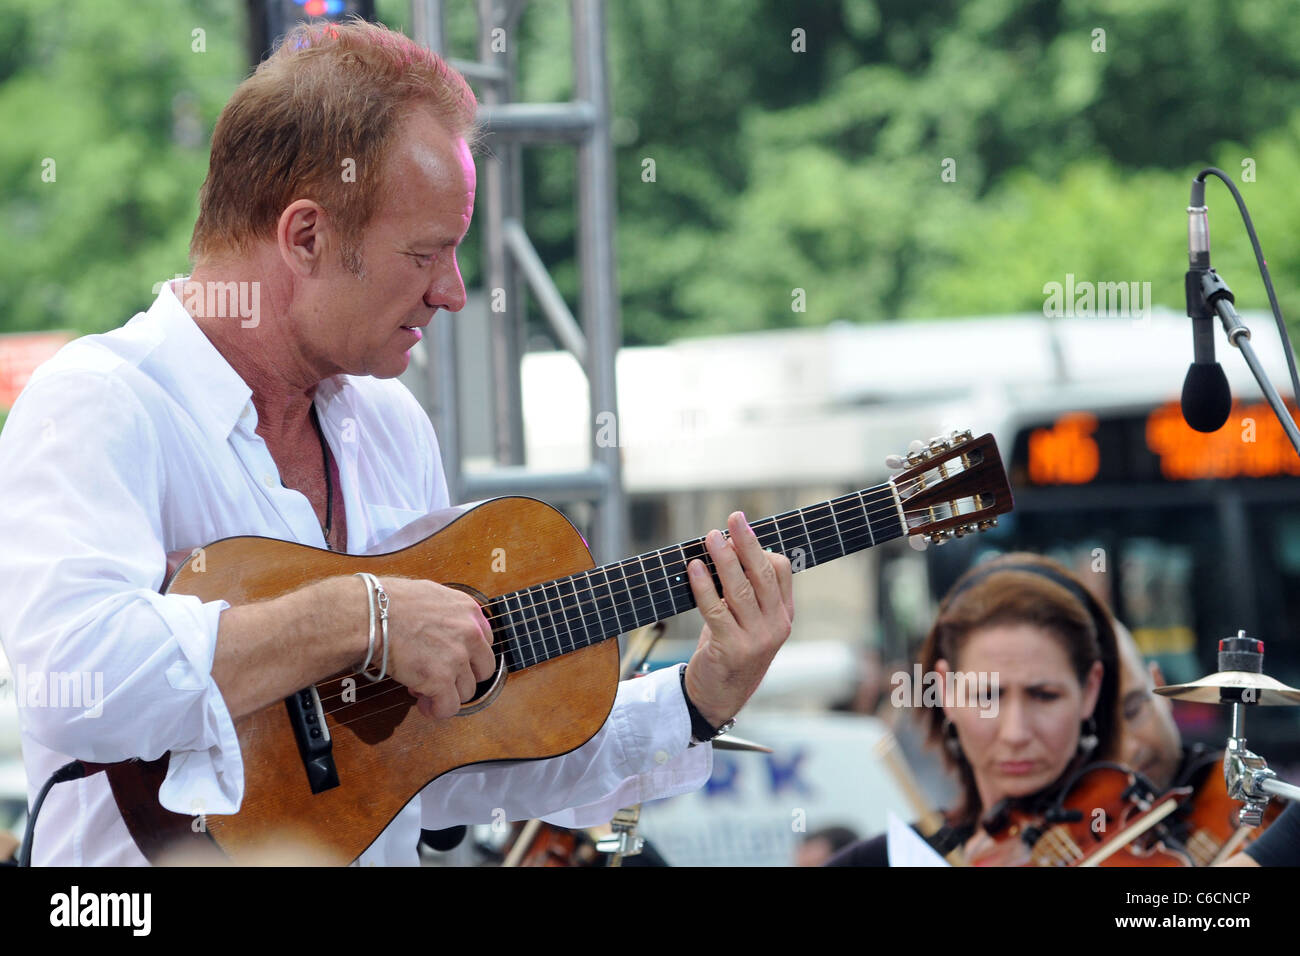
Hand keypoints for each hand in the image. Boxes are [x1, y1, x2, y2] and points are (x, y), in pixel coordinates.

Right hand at [372, 578, 496, 718]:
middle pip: (483, 668)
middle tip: (441, 677)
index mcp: (468, 610)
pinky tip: (424, 705)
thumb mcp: (429, 595)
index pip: (485, 641)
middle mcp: (469, 633)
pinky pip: (449, 707)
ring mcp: (457, 658)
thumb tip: (441, 626)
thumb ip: (446, 613)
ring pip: (467, 691)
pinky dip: (437, 710)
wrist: (369, 614)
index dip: (468, 655)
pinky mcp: (440, 680)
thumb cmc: (386, 602)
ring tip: (424, 689)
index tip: (452, 660)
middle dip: (463, 676)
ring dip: (447, 694)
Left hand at [684, 511, 793, 728]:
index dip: (760, 547)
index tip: (740, 529)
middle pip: (762, 575)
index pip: (780, 571)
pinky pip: (715, 609)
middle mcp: (775, 626)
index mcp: (784, 615)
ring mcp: (756, 639)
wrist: (718, 697)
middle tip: (733, 518)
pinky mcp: (732, 649)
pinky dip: (703, 586)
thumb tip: (727, 547)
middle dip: (747, 542)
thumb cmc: (729, 650)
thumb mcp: (746, 620)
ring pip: (740, 590)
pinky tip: (694, 568)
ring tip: (710, 537)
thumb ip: (745, 590)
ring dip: (724, 559)